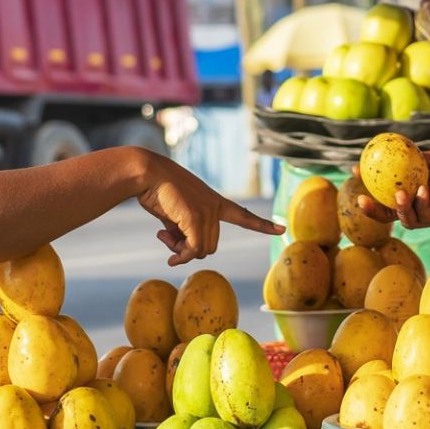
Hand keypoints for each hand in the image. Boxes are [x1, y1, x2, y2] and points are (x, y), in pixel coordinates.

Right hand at [132, 151, 282, 264]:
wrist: (148, 173)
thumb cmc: (158, 190)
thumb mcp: (175, 213)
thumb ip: (183, 230)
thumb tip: (181, 252)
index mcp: (215, 202)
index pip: (244, 215)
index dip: (262, 224)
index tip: (281, 228)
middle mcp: (216, 207)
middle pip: (210, 246)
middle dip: (188, 249)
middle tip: (167, 239)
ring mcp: (208, 212)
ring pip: (202, 250)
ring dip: (180, 251)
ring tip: (163, 235)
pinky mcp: (196, 218)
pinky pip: (193, 249)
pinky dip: (180, 255)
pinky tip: (166, 247)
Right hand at [353, 147, 429, 229]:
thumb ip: (421, 157)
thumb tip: (395, 150)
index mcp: (415, 184)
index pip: (386, 186)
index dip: (369, 181)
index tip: (355, 169)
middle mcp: (419, 201)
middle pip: (389, 210)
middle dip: (372, 209)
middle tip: (360, 198)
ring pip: (405, 217)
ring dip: (398, 207)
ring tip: (397, 193)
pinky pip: (426, 216)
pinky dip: (421, 203)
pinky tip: (423, 190)